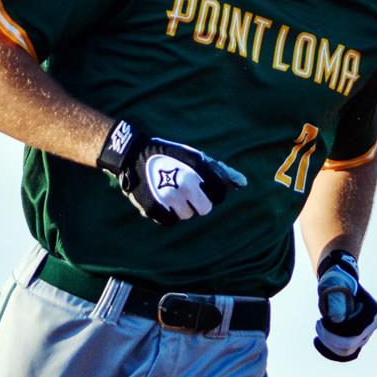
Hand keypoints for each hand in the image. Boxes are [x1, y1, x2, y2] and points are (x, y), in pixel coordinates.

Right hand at [98, 118, 246, 225]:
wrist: (133, 156)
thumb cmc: (169, 156)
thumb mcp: (194, 157)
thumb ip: (220, 171)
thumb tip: (243, 183)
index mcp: (198, 170)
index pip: (219, 195)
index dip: (213, 192)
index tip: (203, 187)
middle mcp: (185, 184)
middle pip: (205, 209)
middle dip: (198, 201)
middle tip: (186, 191)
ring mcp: (168, 197)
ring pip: (186, 215)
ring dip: (181, 207)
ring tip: (170, 192)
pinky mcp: (153, 208)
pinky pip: (169, 220)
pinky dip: (166, 213)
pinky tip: (161, 199)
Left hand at [313, 250, 376, 361]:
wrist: (340, 284)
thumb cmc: (336, 282)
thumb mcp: (334, 286)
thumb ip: (337, 300)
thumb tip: (338, 319)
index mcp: (371, 310)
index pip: (352, 332)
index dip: (332, 332)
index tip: (320, 321)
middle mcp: (372, 324)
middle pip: (350, 345)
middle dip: (329, 339)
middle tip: (318, 324)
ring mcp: (367, 333)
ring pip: (347, 352)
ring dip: (328, 345)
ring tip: (318, 330)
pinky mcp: (359, 339)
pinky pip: (346, 354)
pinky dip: (330, 351)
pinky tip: (318, 342)